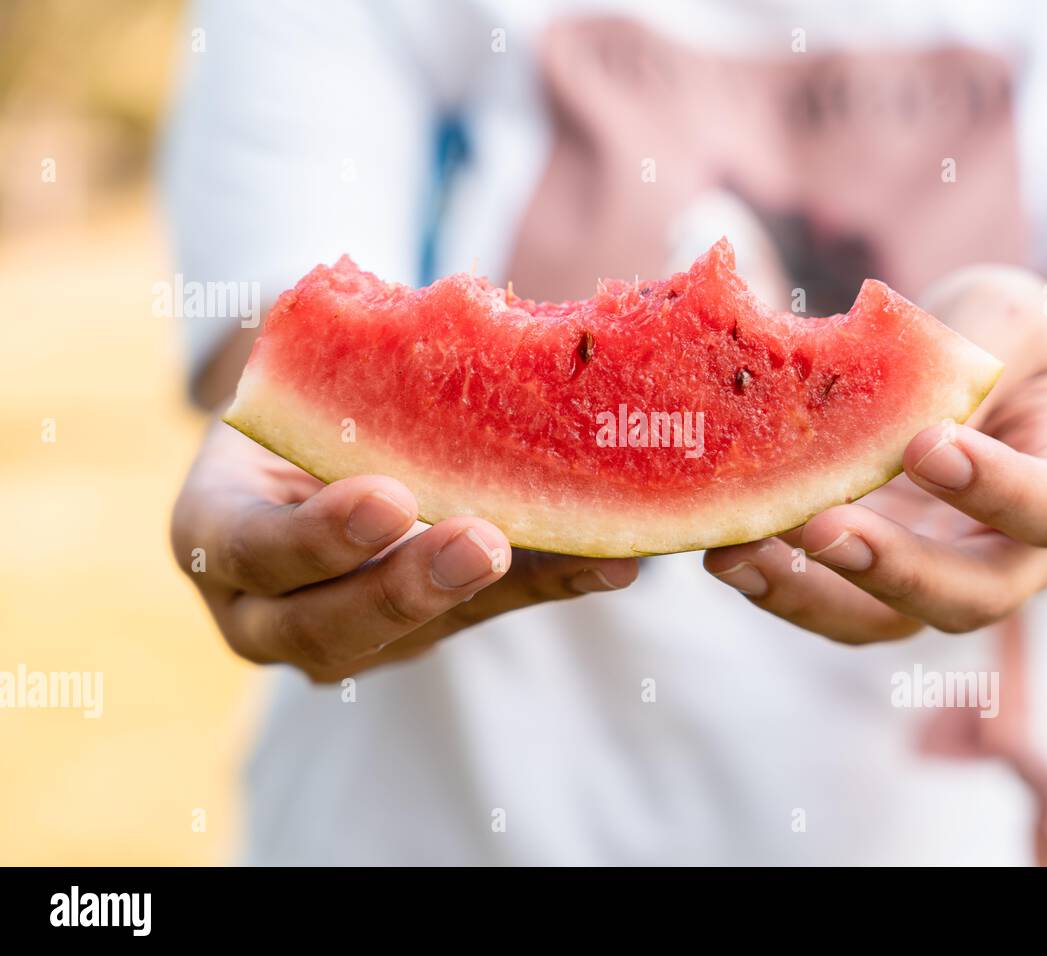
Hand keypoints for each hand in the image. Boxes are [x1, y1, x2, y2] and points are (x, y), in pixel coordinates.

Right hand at [171, 422, 637, 680]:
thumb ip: (354, 381)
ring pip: (415, 637)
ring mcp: (343, 632)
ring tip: (585, 553)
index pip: (248, 552)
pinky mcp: (412, 632)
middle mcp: (267, 609)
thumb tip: (481, 330)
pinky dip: (553, 583)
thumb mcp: (292, 391)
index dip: (314, 538)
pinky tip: (615, 559)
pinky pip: (483, 617)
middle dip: (406, 590)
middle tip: (482, 543)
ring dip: (500, 594)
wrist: (293, 446)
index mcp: (216, 538)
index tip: (386, 498)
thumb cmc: (289, 404)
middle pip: (324, 629)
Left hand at [703, 265, 1046, 642]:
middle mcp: (1010, 554)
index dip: (998, 487)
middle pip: (968, 597)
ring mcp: (939, 577)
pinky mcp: (874, 578)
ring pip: (885, 620)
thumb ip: (968, 344)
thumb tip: (886, 369)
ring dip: (809, 595)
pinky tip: (723, 549)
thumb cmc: (1019, 349)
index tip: (929, 445)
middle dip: (892, 569)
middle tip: (820, 528)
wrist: (1009, 396)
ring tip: (738, 555)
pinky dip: (777, 584)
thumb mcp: (1011, 317)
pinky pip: (831, 602)